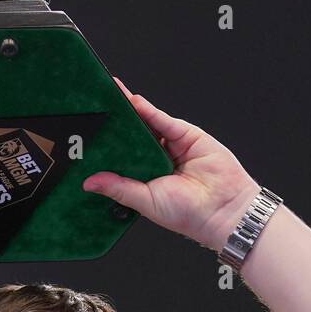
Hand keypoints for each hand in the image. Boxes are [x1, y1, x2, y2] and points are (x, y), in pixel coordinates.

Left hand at [82, 78, 260, 250]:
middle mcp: (157, 160)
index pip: (121, 156)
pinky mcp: (187, 135)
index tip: (87, 136)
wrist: (223, 209)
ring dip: (129, 112)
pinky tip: (133, 103)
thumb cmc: (188, 213)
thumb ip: (118, 188)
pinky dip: (148, 111)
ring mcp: (172, 146)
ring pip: (146, 125)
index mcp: (145, 177)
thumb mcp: (145, 200)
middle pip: (132, 137)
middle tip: (95, 109)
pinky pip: (164, 121)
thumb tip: (89, 183)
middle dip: (115, 124)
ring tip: (109, 98)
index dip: (105, 146)